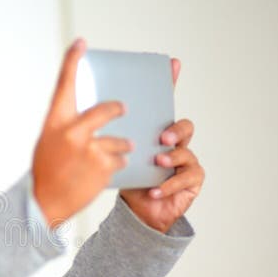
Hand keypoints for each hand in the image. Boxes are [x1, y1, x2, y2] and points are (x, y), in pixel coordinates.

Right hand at [32, 39, 131, 227]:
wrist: (45, 203)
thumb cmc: (47, 170)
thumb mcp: (50, 142)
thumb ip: (68, 126)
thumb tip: (94, 116)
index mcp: (55, 122)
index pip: (64, 85)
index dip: (72, 62)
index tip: (81, 43)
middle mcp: (73, 132)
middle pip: (106, 110)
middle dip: (116, 110)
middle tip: (122, 109)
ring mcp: (90, 149)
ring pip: (118, 141)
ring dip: (118, 149)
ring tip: (103, 159)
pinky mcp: (104, 166)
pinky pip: (119, 160)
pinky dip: (114, 166)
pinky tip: (99, 175)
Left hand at [119, 58, 204, 232]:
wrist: (135, 213)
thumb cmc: (127, 181)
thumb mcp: (114, 157)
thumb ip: (107, 138)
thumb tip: (86, 117)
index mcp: (155, 132)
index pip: (164, 105)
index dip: (170, 84)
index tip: (172, 63)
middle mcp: (174, 143)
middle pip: (184, 126)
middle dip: (175, 130)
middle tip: (161, 137)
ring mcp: (185, 161)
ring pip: (187, 152)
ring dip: (172, 156)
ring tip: (158, 160)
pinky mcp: (191, 181)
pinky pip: (187, 178)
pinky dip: (170, 185)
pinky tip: (155, 190)